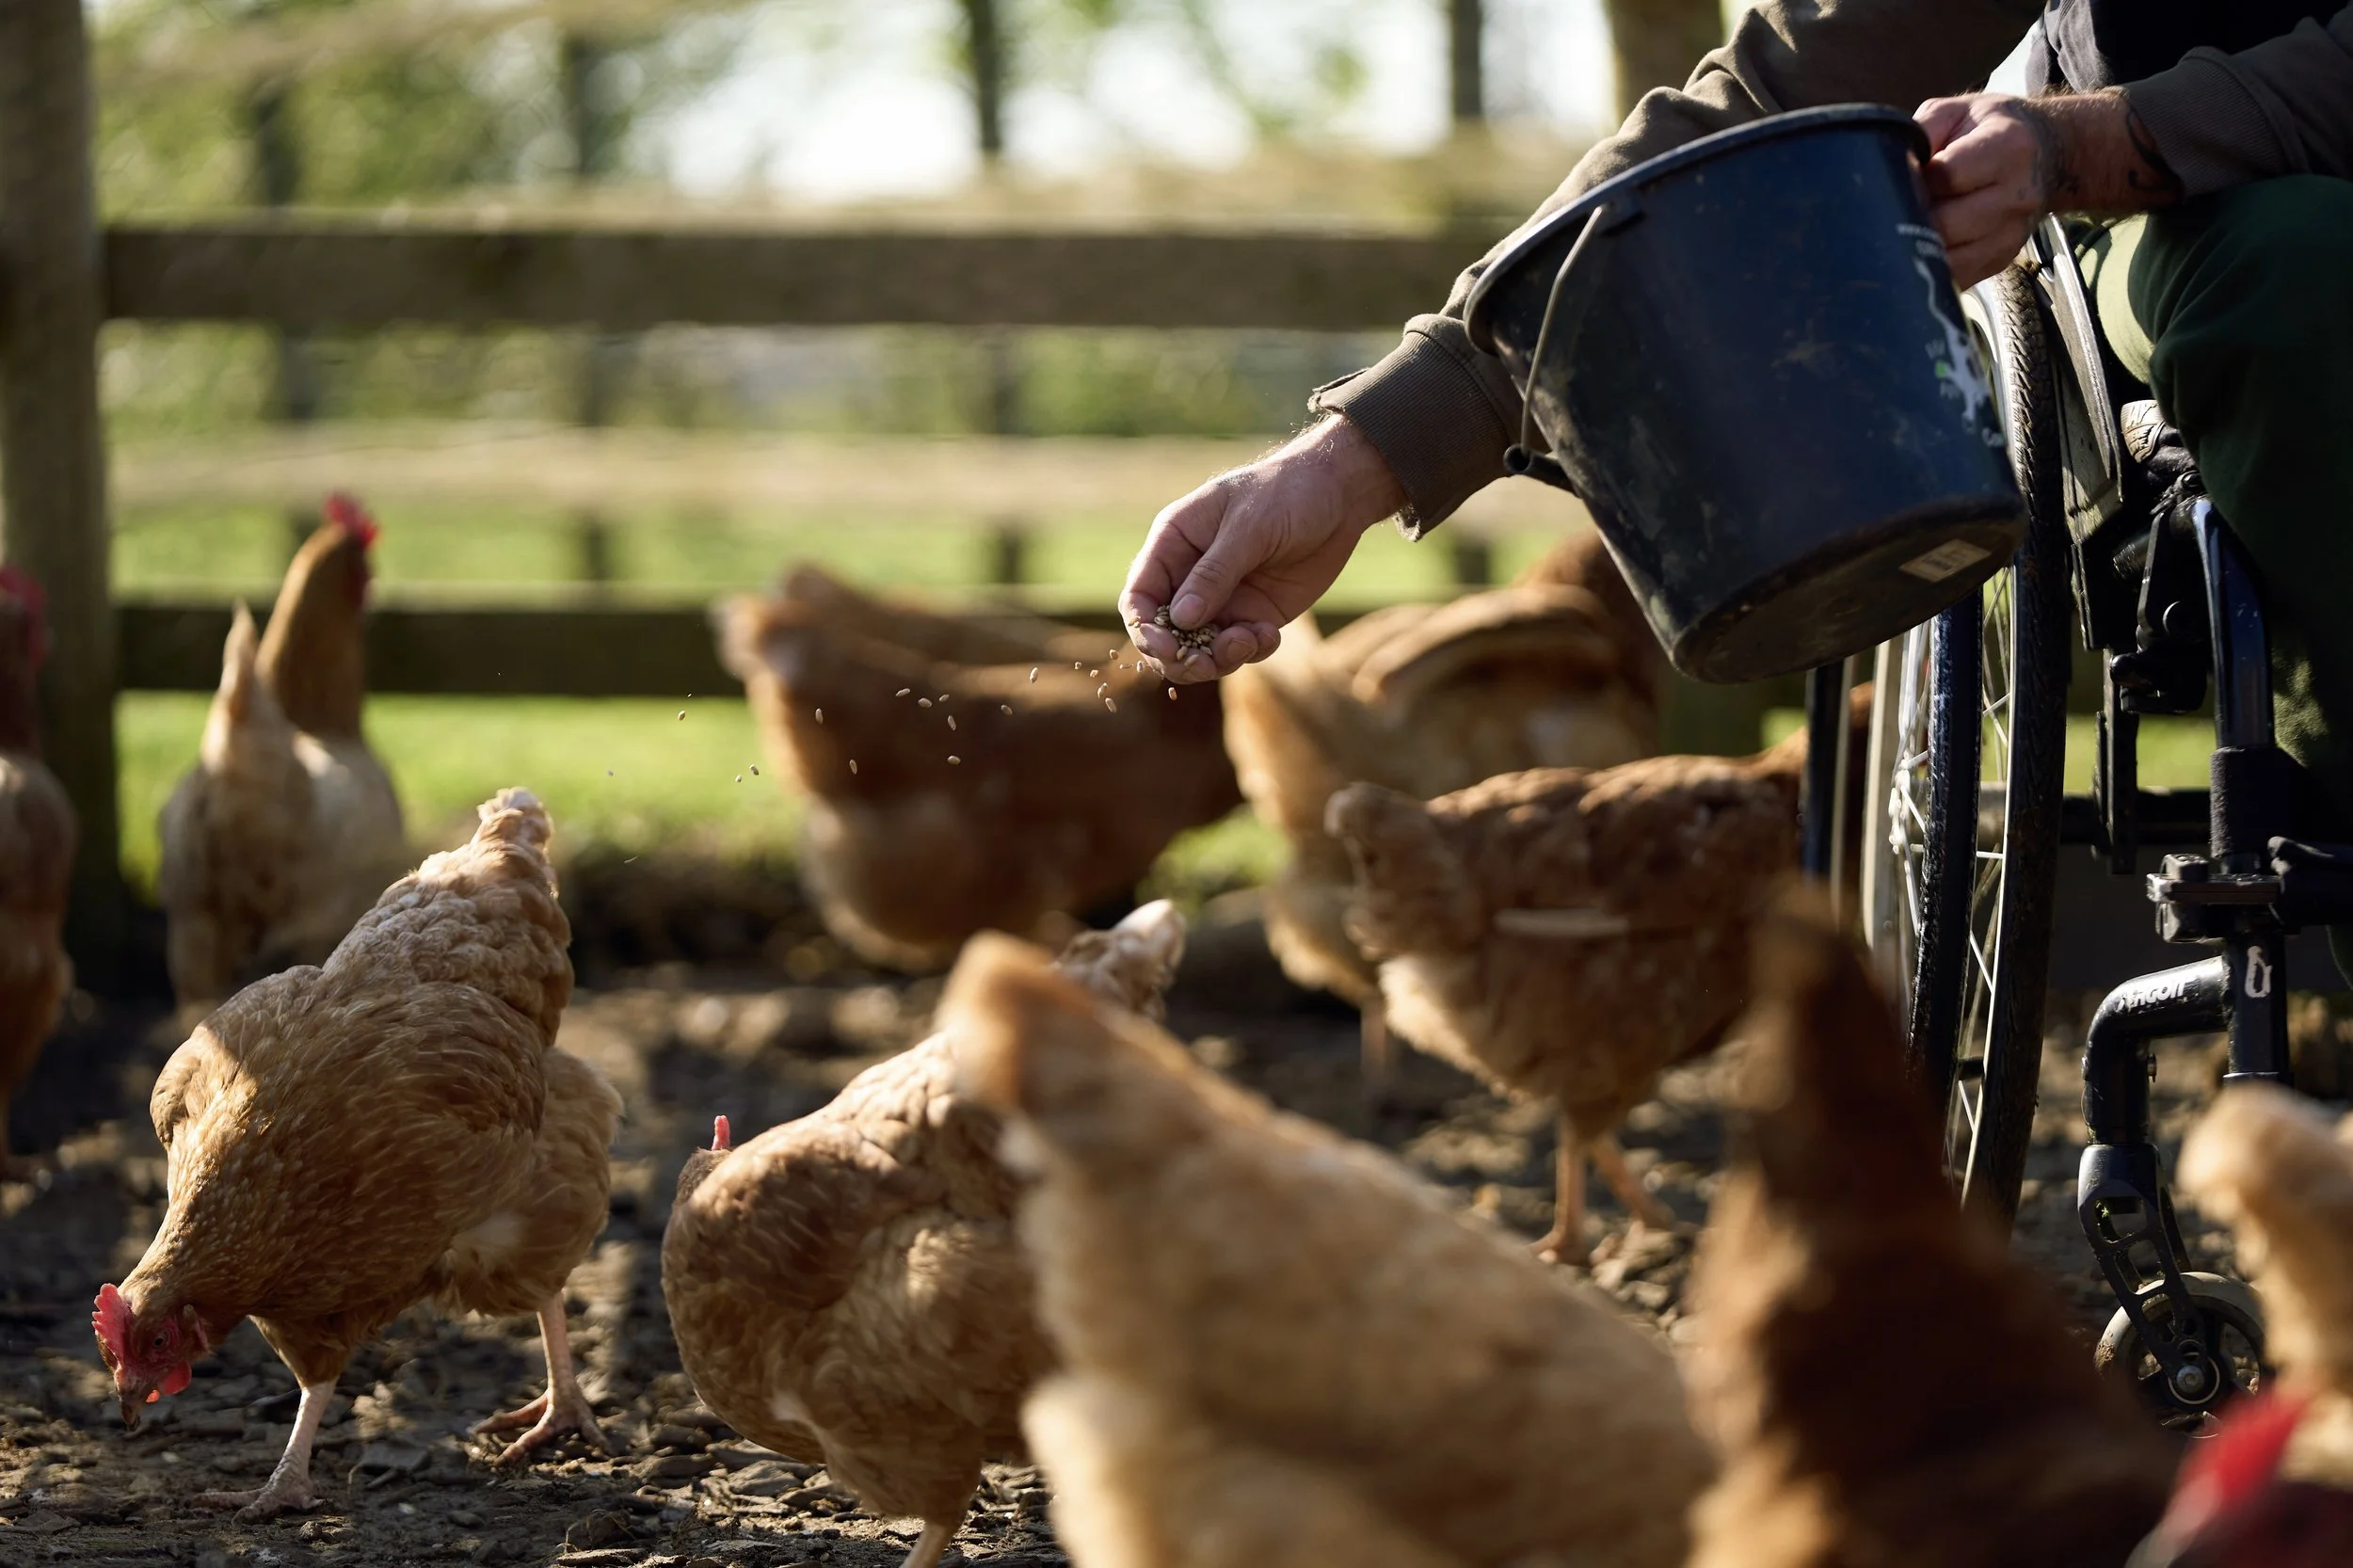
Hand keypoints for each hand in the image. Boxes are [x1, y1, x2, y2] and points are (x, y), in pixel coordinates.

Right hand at [1121, 415, 1404, 681]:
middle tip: (1207, 664)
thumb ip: (1214, 573)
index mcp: (1173, 544)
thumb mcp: (1249, 528)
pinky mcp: (1253, 614)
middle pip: (1164, 633)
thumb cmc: (1286, 493)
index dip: (1145, 629)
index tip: (1167, 649)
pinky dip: (1251, 651)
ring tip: (1250, 640)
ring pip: (1200, 649)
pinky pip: (1239, 649)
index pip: (1140, 596)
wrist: (1339, 496)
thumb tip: (1180, 619)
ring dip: (1219, 658)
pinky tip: (1271, 634)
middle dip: (1181, 656)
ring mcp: (1221, 599)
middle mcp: (1190, 577)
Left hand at [1916, 90, 2182, 288]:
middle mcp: (2017, 195)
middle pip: (1944, 225)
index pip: (1946, 176)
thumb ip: (1923, 129)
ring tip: (1910, 222)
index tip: (1903, 173)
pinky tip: (1924, 243)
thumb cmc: (1990, 129)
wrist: (2048, 153)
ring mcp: (2012, 233)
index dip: (1915, 178)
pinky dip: (1931, 265)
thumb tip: (1890, 164)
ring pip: (1947, 258)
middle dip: (1911, 217)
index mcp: (2007, 147)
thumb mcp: (1956, 111)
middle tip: (1898, 204)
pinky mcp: (2001, 259)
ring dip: (1917, 245)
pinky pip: (1955, 277)